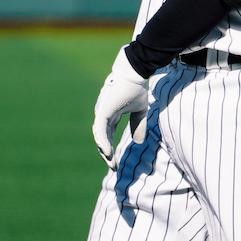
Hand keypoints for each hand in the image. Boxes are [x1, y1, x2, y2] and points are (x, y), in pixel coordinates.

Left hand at [91, 48, 149, 167]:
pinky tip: (106, 152)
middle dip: (106, 153)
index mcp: (111, 115)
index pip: (108, 135)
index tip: (115, 161)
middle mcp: (104, 115)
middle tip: (113, 166)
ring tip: (110, 162)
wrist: (134, 73)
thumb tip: (139, 142)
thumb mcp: (140, 111)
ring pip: (100, 136)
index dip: (111, 147)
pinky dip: (103, 141)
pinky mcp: (103, 111)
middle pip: (102, 138)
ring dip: (104, 150)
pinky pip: (101, 130)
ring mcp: (102, 113)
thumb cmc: (135, 88)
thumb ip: (138, 126)